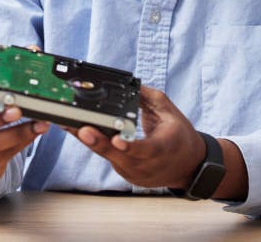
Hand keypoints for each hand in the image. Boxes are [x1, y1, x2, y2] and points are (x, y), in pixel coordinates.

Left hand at [70, 85, 206, 188]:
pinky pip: (110, 159)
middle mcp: (148, 165)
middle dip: (98, 142)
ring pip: (110, 158)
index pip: (145, 150)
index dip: (129, 146)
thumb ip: (150, 98)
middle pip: (120, 156)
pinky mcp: (128, 175)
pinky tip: (82, 133)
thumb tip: (131, 85)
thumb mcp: (171, 113)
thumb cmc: (181, 137)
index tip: (116, 139)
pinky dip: (98, 146)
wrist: (189, 166)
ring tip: (71, 126)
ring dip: (92, 142)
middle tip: (81, 129)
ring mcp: (136, 173)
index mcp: (163, 149)